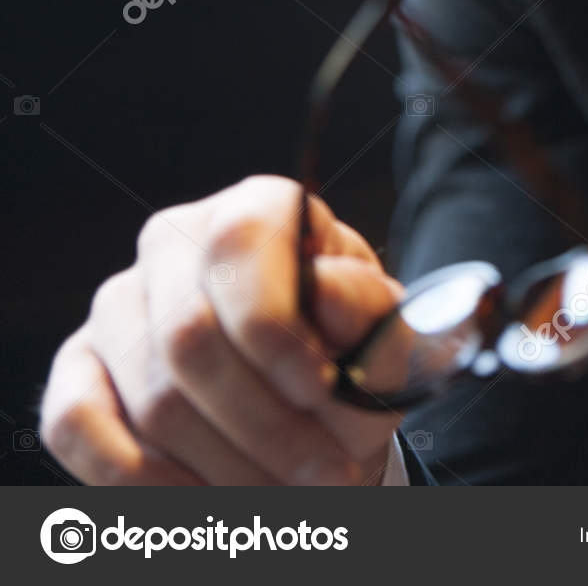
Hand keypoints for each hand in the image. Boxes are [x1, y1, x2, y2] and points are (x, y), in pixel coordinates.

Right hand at [41, 174, 405, 485]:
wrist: (313, 409)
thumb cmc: (349, 360)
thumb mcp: (382, 336)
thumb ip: (369, 314)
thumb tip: (322, 292)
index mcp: (256, 210)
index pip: (238, 245)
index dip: (274, 327)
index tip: (320, 391)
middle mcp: (173, 241)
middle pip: (190, 337)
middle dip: (265, 425)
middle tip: (324, 477)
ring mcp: (117, 305)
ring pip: (152, 399)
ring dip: (226, 470)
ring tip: (287, 501)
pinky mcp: (77, 368)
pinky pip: (77, 426)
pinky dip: (140, 485)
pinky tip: (202, 506)